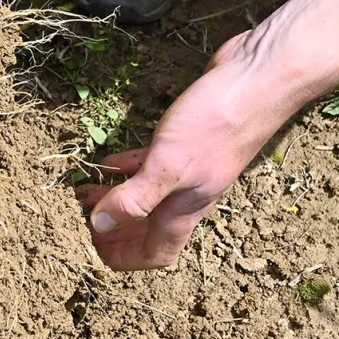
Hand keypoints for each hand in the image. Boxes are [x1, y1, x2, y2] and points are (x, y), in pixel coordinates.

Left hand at [78, 35, 291, 270]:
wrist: (257, 80)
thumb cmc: (214, 126)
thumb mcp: (169, 167)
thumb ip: (135, 199)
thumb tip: (101, 225)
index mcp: (185, 210)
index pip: (156, 252)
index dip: (125, 258)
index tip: (95, 251)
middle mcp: (187, 193)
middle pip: (148, 226)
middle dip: (115, 230)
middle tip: (82, 222)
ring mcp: (188, 166)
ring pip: (147, 193)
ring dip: (117, 197)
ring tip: (86, 192)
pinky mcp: (185, 139)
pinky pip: (151, 163)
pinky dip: (128, 167)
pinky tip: (109, 161)